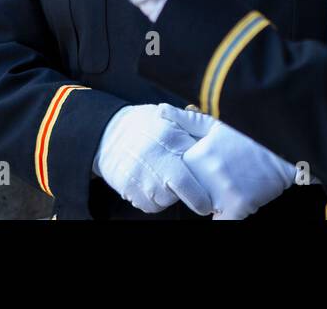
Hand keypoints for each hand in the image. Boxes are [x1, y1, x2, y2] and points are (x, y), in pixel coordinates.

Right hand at [92, 104, 212, 214]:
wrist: (109, 133)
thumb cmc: (148, 126)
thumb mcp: (170, 120)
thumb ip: (192, 130)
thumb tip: (218, 145)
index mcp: (170, 137)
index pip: (194, 166)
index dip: (205, 184)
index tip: (214, 195)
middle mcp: (154, 156)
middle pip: (181, 187)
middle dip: (194, 196)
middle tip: (203, 202)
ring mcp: (139, 173)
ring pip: (165, 199)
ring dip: (171, 196)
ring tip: (168, 180)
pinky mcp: (126, 187)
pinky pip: (149, 205)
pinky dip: (155, 201)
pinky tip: (153, 186)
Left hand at [161, 105, 298, 219]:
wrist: (287, 144)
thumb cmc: (251, 134)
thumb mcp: (218, 122)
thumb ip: (186, 120)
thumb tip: (159, 111)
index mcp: (195, 155)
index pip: (179, 178)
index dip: (194, 175)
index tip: (209, 168)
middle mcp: (204, 174)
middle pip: (192, 195)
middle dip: (203, 190)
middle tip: (225, 176)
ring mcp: (220, 192)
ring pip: (207, 208)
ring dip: (216, 202)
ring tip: (236, 183)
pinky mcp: (238, 206)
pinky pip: (222, 222)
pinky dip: (227, 216)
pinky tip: (240, 200)